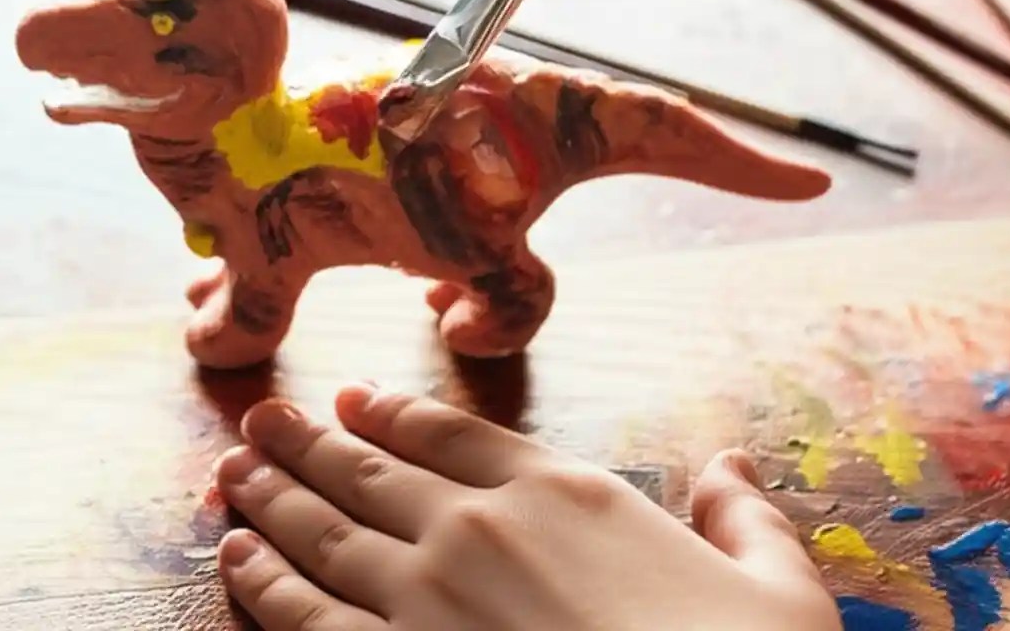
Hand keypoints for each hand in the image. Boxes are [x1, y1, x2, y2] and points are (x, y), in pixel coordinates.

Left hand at [213, 386, 841, 630]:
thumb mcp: (777, 589)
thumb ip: (744, 517)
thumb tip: (733, 462)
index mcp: (563, 494)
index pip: (454, 432)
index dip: (393, 413)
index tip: (353, 400)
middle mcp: (478, 529)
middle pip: (368, 469)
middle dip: (306, 441)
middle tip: (262, 420)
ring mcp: (423, 600)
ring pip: (321, 530)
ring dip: (269, 495)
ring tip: (234, 469)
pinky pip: (302, 616)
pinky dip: (259, 581)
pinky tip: (232, 557)